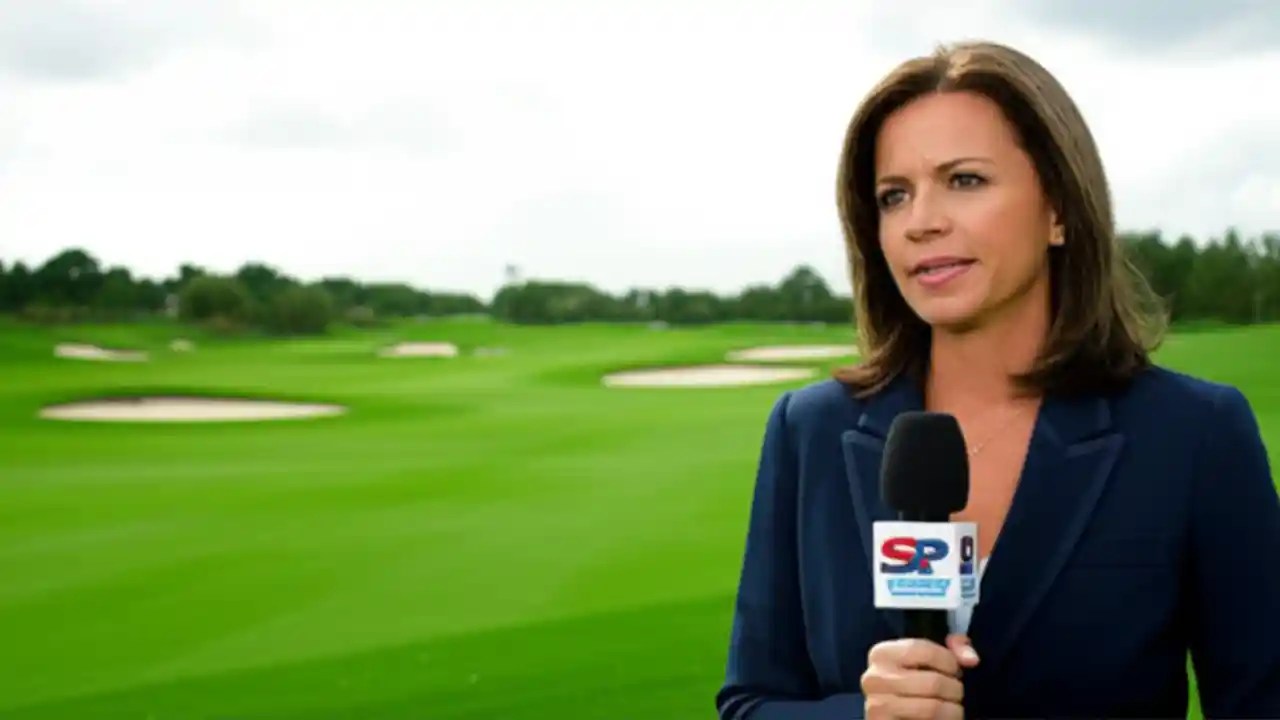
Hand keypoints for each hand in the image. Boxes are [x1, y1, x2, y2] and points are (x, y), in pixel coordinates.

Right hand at [861, 634, 979, 718]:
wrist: (893, 712)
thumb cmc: (913, 684)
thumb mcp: (927, 660)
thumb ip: (952, 650)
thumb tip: (972, 659)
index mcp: (882, 654)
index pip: (927, 651)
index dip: (951, 662)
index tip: (955, 671)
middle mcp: (874, 678)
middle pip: (934, 683)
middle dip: (955, 690)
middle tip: (955, 694)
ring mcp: (878, 706)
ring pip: (933, 708)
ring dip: (953, 710)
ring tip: (952, 708)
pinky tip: (940, 719)